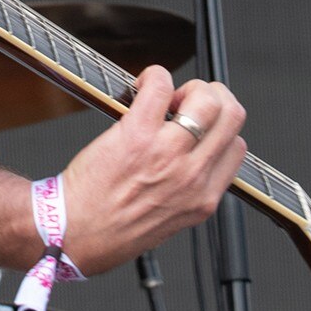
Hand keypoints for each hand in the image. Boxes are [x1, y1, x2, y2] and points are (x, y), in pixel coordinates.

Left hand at [59, 65, 246, 273]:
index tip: (198, 124)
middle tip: (185, 102)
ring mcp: (169, 153)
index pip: (236, 147)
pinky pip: (160, 87)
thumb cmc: (110, 230)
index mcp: (203, 198)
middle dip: (213, 98)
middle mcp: (193, 175)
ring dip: (190, 87)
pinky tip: (139, 86)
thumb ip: (186, 192)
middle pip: (232, 115)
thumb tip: (189, 161)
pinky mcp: (138, 134)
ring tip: (165, 98)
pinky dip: (154, 76)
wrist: (73, 234)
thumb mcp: (167, 221)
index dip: (218, 127)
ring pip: (207, 100)